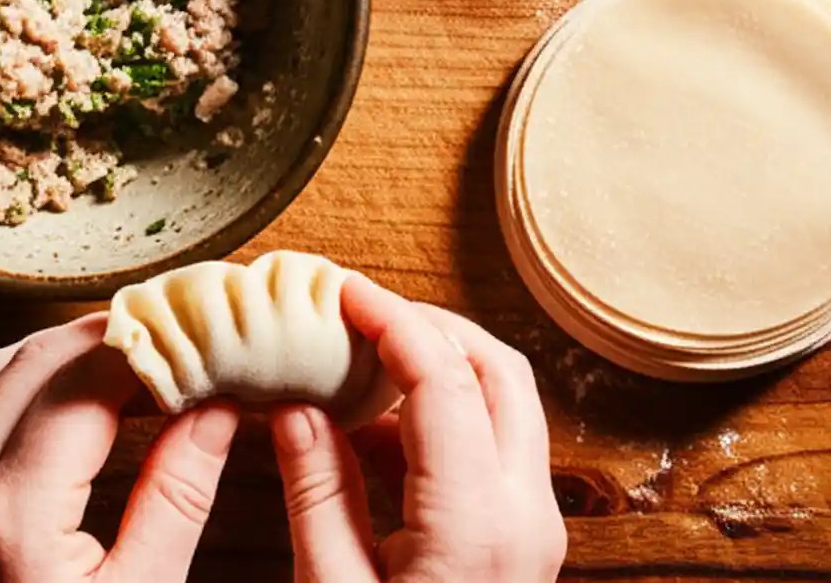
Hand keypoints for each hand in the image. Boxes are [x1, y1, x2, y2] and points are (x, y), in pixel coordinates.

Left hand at [0, 313, 240, 582]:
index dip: (150, 343)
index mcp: (14, 516)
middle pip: (40, 357)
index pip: (86, 379)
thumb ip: (179, 494)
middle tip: (184, 334)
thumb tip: (218, 406)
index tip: (205, 333)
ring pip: (2, 367)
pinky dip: (37, 376)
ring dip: (73, 349)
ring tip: (145, 357)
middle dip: (116, 332)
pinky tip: (89, 391)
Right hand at [269, 277, 565, 581]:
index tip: (344, 292)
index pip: (446, 380)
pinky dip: (444, 418)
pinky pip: (496, 447)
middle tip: (361, 317)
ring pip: (505, 403)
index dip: (393, 321)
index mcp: (476, 524)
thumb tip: (296, 407)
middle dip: (429, 328)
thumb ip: (315, 493)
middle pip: (498, 372)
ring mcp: (534, 525)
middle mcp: (525, 515)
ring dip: (440, 370)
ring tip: (361, 368)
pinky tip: (376, 431)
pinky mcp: (524, 537)